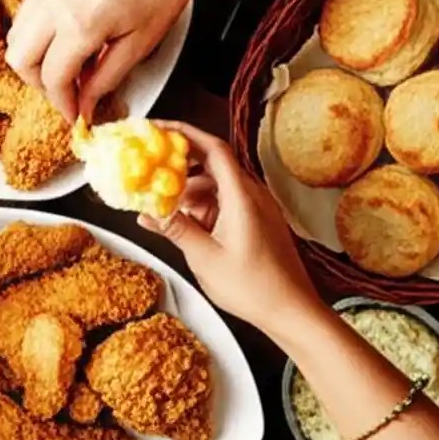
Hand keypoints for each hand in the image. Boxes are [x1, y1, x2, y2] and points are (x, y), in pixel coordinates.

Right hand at [5, 0, 229, 121]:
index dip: (62, 103)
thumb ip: (104, 80)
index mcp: (80, 23)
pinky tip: (69, 38)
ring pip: (16, 34)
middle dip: (40, 83)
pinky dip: (39, 32)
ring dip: (35, 58)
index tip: (75, 114)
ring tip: (70, 66)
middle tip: (68, 92)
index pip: (52, 78)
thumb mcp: (138, 45)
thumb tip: (84, 105)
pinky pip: (28, 11)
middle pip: (19, 59)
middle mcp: (54, 1)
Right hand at [137, 122, 322, 338]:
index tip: (158, 129)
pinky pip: (223, 201)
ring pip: (215, 184)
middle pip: (211, 163)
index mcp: (241, 197)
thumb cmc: (255, 288)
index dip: (184, 133)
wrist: (291, 310)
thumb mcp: (204, 257)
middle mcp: (251, 195)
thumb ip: (175, 229)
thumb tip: (147, 213)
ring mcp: (255, 207)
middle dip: (179, 163)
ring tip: (160, 203)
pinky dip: (201, 205)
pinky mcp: (255, 220)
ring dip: (187, 190)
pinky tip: (182, 221)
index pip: (213, 148)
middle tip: (150, 164)